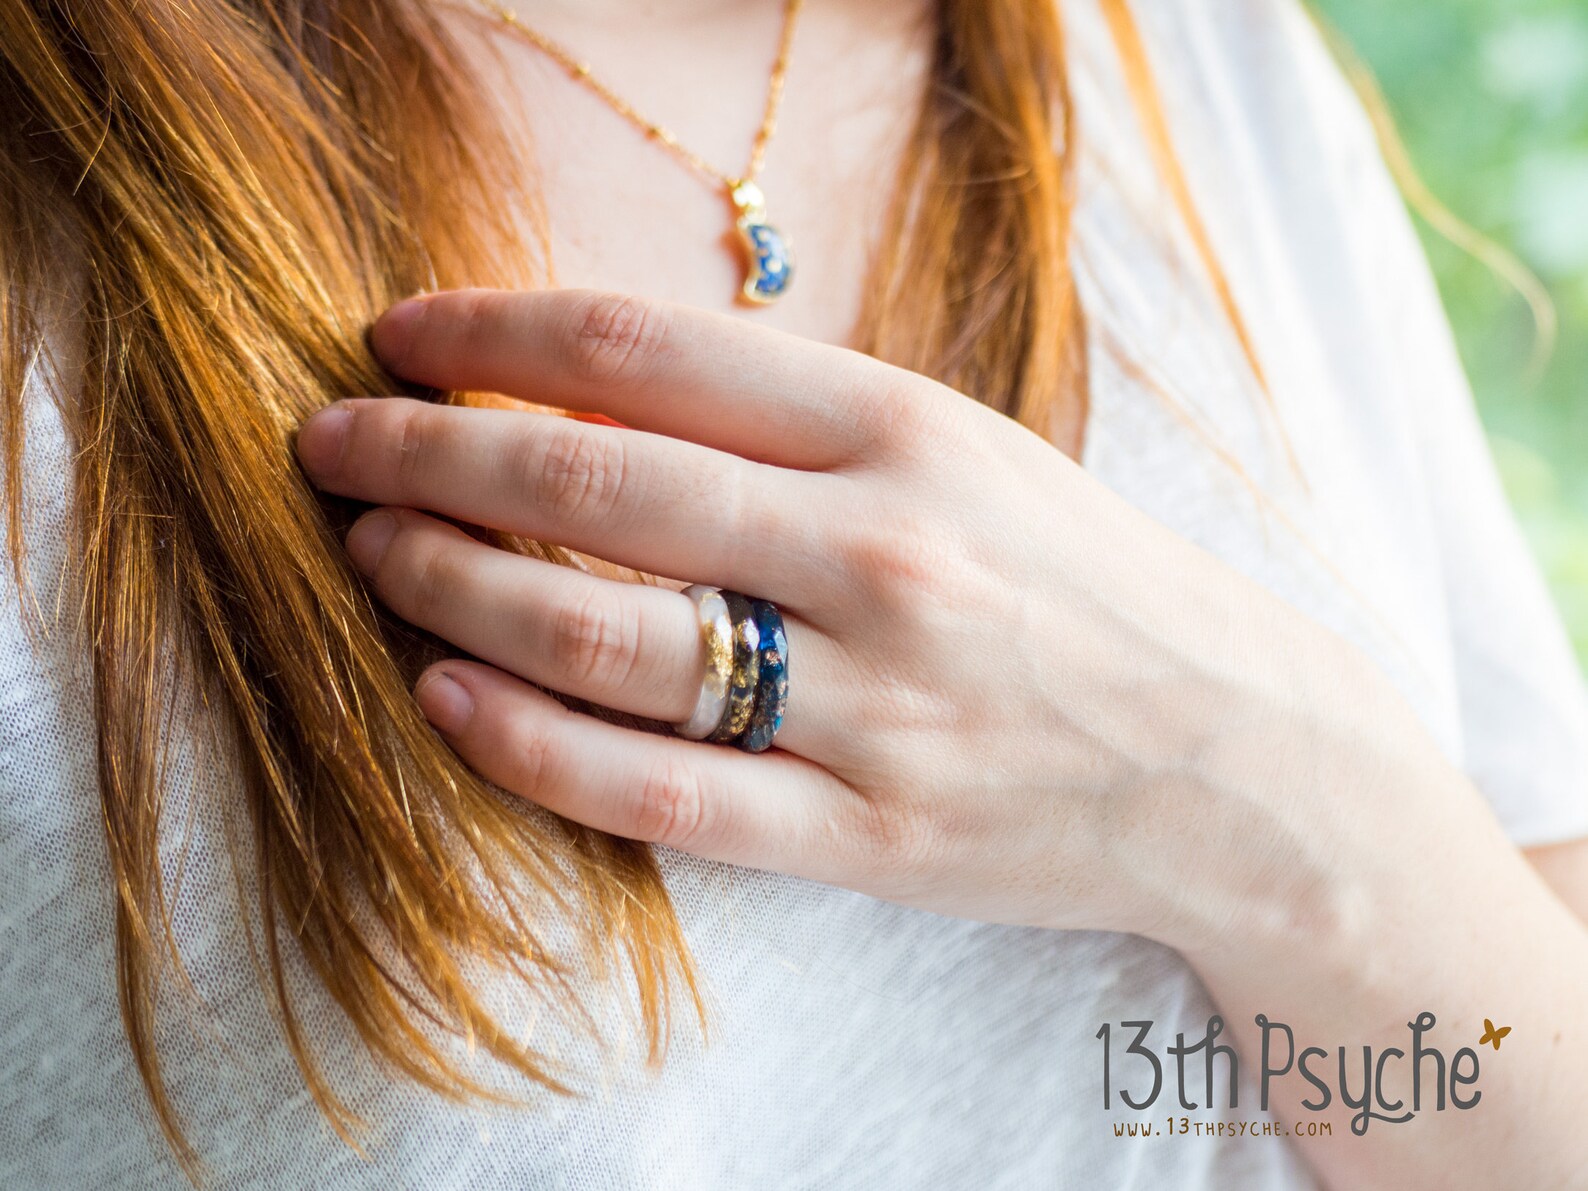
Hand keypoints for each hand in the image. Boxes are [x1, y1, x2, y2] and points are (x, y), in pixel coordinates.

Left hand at [294, 288, 1405, 946]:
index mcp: (907, 433)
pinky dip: (528, 744)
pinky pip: (657, 791)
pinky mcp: (866, 836)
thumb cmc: (1081, 587)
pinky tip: (443, 699)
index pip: (648, 351)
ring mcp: (873, 706)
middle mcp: (883, 556)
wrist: (1238, 759)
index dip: (492, 331)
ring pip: (601, 637)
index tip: (399, 334)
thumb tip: (587, 390)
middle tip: (328, 443)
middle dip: (427, 452)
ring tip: (371, 555)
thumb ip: (792, 424)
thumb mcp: (963, 454)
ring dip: (449, 587)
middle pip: (595, 484)